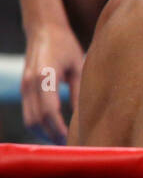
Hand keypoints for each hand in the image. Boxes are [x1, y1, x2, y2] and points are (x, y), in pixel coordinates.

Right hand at [22, 22, 83, 142]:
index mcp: (45, 76)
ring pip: (29, 119)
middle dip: (51, 136)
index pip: (49, 111)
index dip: (59, 129)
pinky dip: (39, 125)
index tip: (71, 141)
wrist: (43, 30)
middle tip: (70, 147)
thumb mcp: (78, 67)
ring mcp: (24, 86)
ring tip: (63, 143)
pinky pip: (28, 112)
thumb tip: (83, 118)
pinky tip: (54, 131)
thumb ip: (78, 92)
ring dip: (43, 134)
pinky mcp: (24, 88)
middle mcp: (30, 83)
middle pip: (36, 119)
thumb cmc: (66, 46)